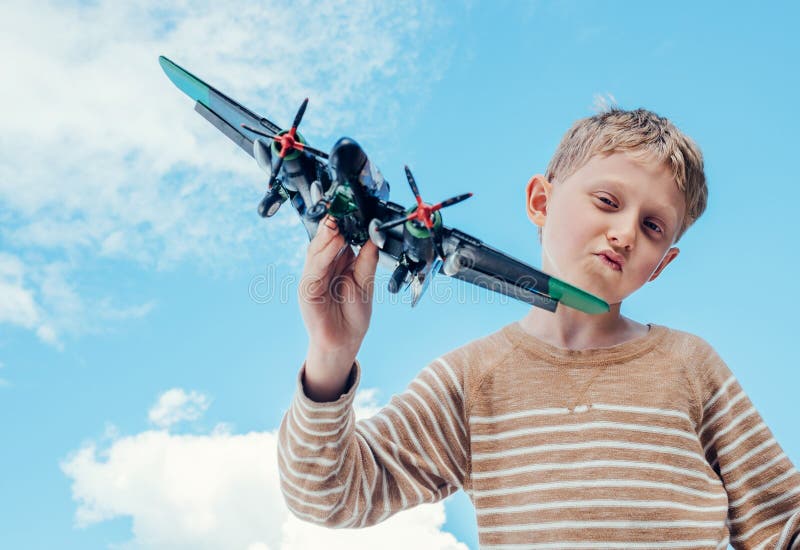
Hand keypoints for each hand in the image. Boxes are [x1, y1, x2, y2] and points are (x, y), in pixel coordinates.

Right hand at [298, 215, 378, 398]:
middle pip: (323, 239)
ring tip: (337, 221)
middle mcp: (322, 266)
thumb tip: (374, 233)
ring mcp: (312, 278)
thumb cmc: (353, 314)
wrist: (344, 343)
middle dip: (331, 222)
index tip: (351, 203)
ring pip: (316, 251)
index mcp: (336, 261)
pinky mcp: (307, 291)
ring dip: (326, 235)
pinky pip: (314, 269)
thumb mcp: (365, 280)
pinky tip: (332, 244)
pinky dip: (323, 256)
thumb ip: (367, 258)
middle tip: (342, 205)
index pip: (336, 235)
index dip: (342, 220)